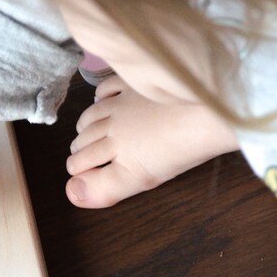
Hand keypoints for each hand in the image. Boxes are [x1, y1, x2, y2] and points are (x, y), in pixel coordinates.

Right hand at [66, 76, 238, 207]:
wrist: (205, 109)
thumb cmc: (178, 149)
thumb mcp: (138, 177)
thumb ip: (104, 187)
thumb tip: (71, 192)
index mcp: (114, 146)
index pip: (84, 157)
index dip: (76, 167)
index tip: (74, 171)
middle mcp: (114, 122)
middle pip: (87, 134)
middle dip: (79, 146)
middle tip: (77, 153)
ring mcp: (127, 100)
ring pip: (95, 111)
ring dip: (86, 122)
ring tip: (83, 129)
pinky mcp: (140, 84)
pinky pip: (111, 85)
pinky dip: (101, 94)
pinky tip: (102, 97)